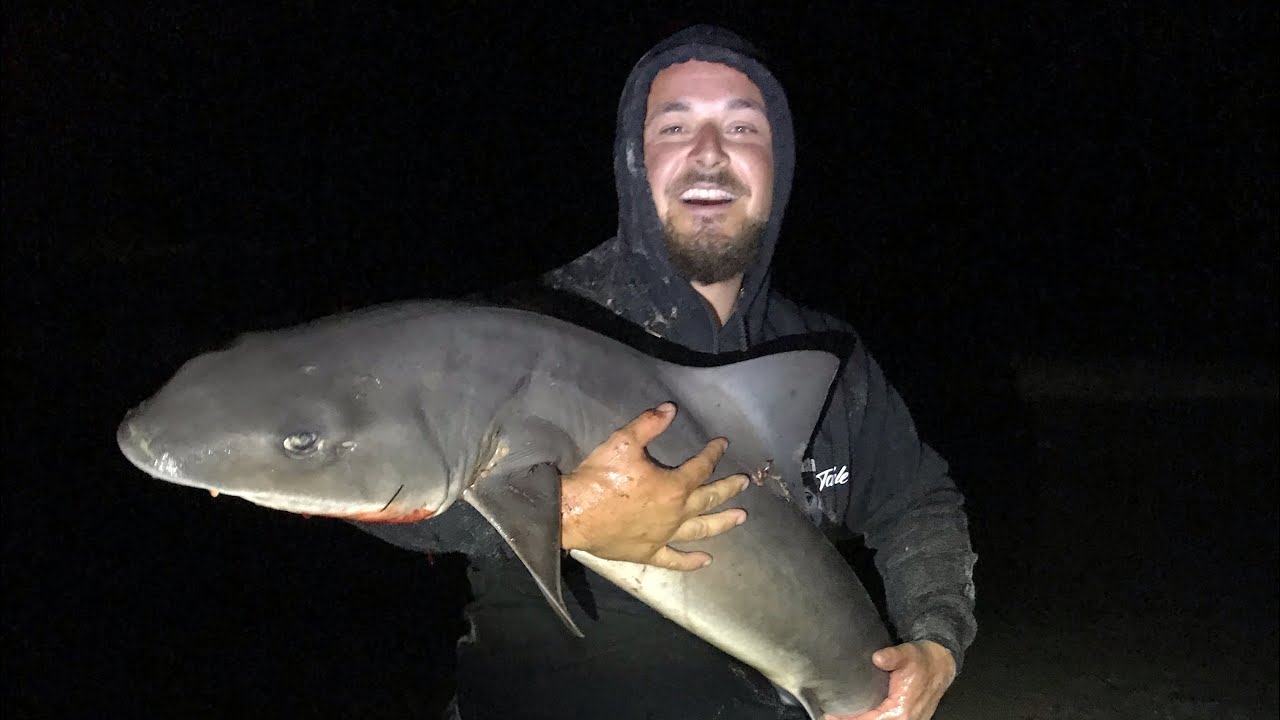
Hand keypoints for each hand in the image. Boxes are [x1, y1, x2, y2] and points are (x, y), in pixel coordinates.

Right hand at [560, 402, 748, 570]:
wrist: (573, 513)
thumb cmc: (600, 478)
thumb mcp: (623, 442)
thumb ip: (649, 424)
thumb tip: (671, 409)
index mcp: (674, 485)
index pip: (701, 466)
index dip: (713, 453)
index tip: (723, 444)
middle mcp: (676, 513)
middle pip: (710, 498)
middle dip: (729, 488)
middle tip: (744, 482)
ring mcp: (664, 535)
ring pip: (701, 529)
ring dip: (723, 522)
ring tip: (741, 518)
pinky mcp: (649, 553)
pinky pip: (675, 559)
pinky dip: (691, 561)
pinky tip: (706, 560)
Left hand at [827, 640, 956, 719]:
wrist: (941, 664)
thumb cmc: (923, 660)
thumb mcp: (908, 654)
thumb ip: (893, 656)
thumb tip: (877, 657)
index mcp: (901, 711)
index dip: (849, 718)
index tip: (830, 713)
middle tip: (829, 715)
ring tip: (838, 715)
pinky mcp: (906, 718)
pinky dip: (869, 718)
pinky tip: (855, 714)